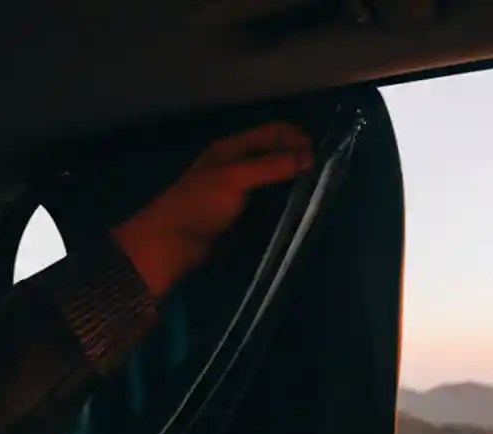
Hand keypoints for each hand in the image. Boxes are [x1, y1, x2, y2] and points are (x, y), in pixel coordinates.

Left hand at [111, 122, 313, 296]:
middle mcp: (236, 163)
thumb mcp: (234, 179)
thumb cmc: (198, 205)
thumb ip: (270, 166)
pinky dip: (283, 199)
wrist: (170, 244)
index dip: (297, 139)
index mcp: (231, 148)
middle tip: (322, 177)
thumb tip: (308, 157)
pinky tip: (296, 208)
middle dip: (298, 158)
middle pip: (275, 151)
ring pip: (273, 176)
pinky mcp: (239, 211)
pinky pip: (267, 199)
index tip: (318, 159)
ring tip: (314, 192)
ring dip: (292, 180)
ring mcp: (238, 188)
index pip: (274, 131)